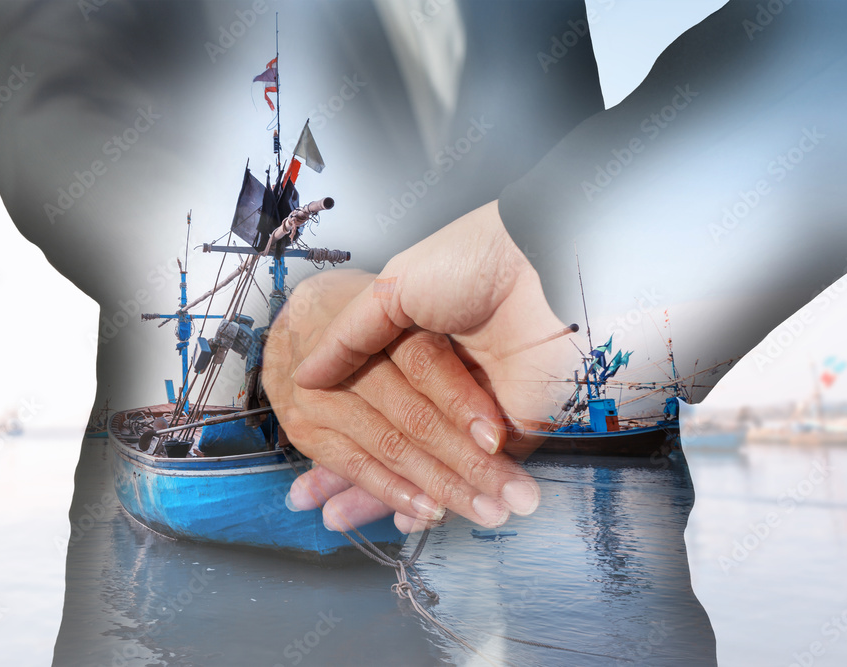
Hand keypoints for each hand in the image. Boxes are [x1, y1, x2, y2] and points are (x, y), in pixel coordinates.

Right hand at [283, 201, 580, 524]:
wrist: (539, 264)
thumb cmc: (466, 263)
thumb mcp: (390, 289)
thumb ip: (350, 336)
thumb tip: (306, 376)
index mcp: (407, 342)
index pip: (366, 402)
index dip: (338, 426)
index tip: (309, 468)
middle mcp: (436, 378)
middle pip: (394, 438)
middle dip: (362, 474)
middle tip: (322, 511)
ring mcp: (470, 407)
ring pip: (423, 461)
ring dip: (395, 493)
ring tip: (342, 522)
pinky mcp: (508, 430)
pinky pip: (468, 470)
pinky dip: (439, 494)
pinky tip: (408, 517)